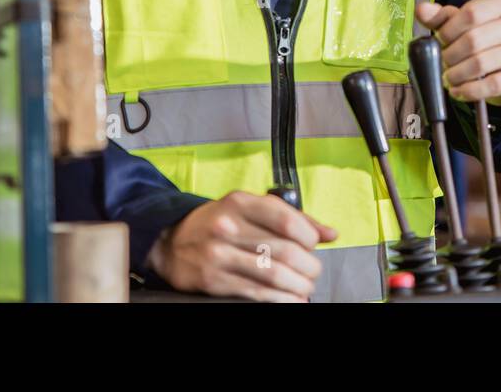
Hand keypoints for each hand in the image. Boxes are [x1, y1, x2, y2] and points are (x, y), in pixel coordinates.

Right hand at [152, 190, 338, 301]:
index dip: (309, 237)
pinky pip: (257, 293)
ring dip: (299, 285)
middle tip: (313, 272)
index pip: (287, 220)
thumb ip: (291, 217)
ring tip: (305, 287)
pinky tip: (292, 299)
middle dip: (308, 266)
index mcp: (241, 202)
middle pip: (285, 251)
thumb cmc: (218, 223)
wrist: (171, 241)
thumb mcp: (250, 208)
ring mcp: (219, 254)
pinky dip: (281, 299)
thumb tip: (330, 233)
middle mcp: (228, 226)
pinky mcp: (213, 280)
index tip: (313, 245)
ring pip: (274, 274)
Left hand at [414, 0, 500, 106]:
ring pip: (482, 63)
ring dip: (457, 73)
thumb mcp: (460, 23)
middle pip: (474, 39)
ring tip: (447, 76)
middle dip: (451, 54)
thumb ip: (440, 17)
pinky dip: (469, 90)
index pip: (472, 12)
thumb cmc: (481, 39)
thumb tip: (422, 9)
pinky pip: (492, 85)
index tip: (439, 39)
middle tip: (441, 61)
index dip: (449, 28)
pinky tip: (457, 90)